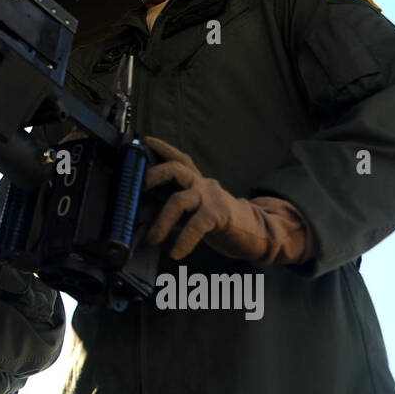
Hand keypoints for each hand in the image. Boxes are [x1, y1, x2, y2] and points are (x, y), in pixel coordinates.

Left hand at [141, 136, 273, 261]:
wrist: (256, 233)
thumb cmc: (219, 222)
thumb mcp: (193, 214)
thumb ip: (171, 212)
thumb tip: (141, 215)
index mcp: (196, 181)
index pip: (179, 159)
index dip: (163, 148)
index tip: (144, 140)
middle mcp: (202, 184)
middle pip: (176, 169)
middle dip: (154, 175)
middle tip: (138, 188)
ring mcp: (211, 198)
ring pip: (179, 200)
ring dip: (161, 221)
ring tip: (152, 239)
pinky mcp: (219, 215)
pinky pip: (196, 226)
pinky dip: (183, 241)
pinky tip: (175, 253)